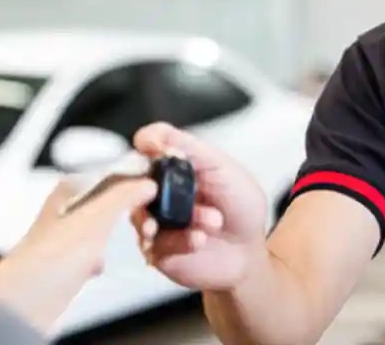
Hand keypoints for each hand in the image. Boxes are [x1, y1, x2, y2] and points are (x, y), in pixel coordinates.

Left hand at [0, 176, 155, 331]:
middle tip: (140, 224)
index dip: (129, 183)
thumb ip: (124, 194)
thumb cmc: (52, 255)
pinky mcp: (61, 265)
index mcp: (68, 190)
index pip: (107, 175)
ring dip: (111, 239)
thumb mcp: (99, 214)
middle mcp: (62, 211)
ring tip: (118, 246)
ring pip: (97, 231)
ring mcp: (61, 239)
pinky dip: (96, 261)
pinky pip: (88, 257)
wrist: (29, 297)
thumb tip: (145, 183)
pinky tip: (96, 267)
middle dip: (123, 215)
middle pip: (103, 204)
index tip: (148, 192)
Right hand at [131, 122, 269, 291]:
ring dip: (182, 217)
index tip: (149, 145)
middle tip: (177, 193)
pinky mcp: (156, 250)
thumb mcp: (223, 168)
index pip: (148, 149)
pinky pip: (154, 244)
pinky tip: (201, 239)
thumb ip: (190, 148)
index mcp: (174, 168)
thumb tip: (155, 133)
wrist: (249, 251)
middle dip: (159, 187)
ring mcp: (156, 221)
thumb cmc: (240, 207)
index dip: (147, 145)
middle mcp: (160, 192)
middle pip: (135, 181)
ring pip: (144, 215)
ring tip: (212, 220)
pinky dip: (180, 240)